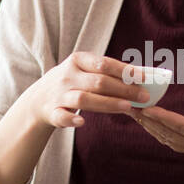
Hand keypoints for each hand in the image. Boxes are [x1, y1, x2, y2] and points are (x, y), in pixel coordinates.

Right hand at [27, 52, 150, 128]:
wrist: (38, 98)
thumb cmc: (73, 82)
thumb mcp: (85, 70)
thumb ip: (109, 72)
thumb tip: (142, 77)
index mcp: (78, 60)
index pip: (104, 63)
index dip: (124, 70)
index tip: (144, 77)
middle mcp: (68, 76)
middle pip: (98, 82)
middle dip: (123, 89)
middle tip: (145, 96)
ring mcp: (59, 94)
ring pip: (83, 99)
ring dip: (107, 103)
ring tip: (128, 107)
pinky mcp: (52, 112)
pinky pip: (61, 116)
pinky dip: (70, 119)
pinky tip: (82, 122)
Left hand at [130, 93, 183, 183]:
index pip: (181, 126)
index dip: (162, 117)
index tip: (144, 108)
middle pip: (167, 132)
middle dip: (147, 119)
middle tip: (128, 105)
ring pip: (167, 138)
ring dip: (150, 126)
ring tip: (134, 113)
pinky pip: (173, 142)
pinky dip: (159, 132)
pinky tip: (151, 125)